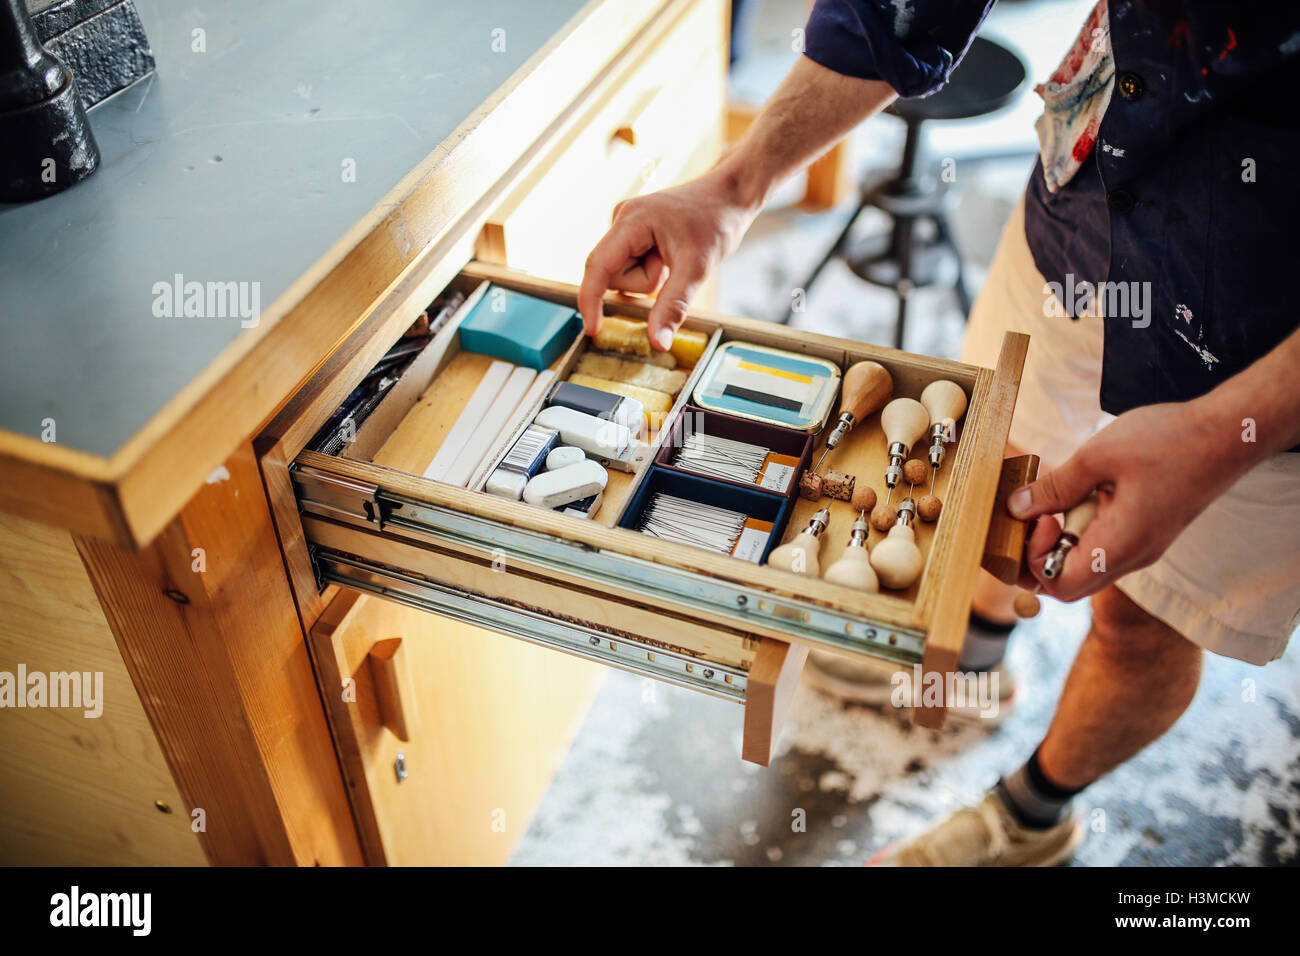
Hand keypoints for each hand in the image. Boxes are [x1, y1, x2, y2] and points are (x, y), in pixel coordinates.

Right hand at [579, 170, 756, 349]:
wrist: (730, 195)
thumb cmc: (716, 222)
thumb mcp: (697, 268)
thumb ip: (673, 306)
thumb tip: (657, 343)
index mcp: (630, 220)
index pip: (597, 267)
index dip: (591, 301)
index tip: (594, 330)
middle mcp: (621, 220)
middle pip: (614, 276)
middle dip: (644, 282)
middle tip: (672, 265)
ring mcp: (626, 226)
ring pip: (624, 275)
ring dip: (650, 277)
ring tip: (674, 256)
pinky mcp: (633, 233)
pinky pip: (632, 267)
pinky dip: (650, 271)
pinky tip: (668, 255)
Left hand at [1008, 400, 1250, 599]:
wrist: (1228, 434)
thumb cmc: (1170, 441)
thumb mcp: (1098, 456)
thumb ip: (1054, 487)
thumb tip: (1016, 507)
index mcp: (1121, 546)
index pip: (1059, 586)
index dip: (1033, 558)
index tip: (1038, 518)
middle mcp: (1133, 557)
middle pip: (1069, 581)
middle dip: (1040, 552)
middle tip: (1038, 512)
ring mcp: (1141, 547)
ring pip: (1085, 562)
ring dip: (1064, 535)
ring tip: (1065, 494)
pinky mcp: (1145, 532)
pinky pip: (1103, 543)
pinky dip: (1083, 523)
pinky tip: (1085, 490)